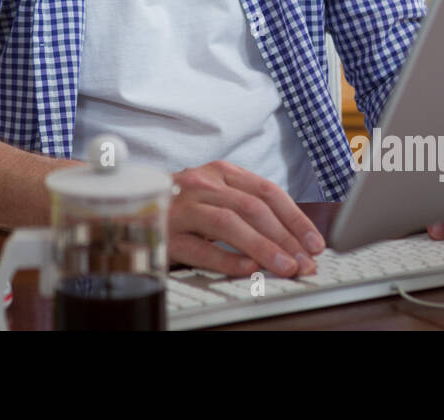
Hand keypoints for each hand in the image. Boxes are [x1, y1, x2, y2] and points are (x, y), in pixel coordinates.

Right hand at [168, 161, 324, 277]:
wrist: (128, 206)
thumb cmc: (181, 205)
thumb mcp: (215, 196)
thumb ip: (247, 207)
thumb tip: (292, 238)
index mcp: (220, 172)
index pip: (267, 192)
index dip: (295, 219)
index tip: (315, 243)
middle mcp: (202, 184)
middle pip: (252, 208)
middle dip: (285, 237)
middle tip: (305, 262)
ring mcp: (182, 207)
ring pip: (229, 224)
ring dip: (263, 247)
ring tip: (285, 267)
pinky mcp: (166, 233)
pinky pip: (200, 248)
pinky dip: (227, 259)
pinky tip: (248, 270)